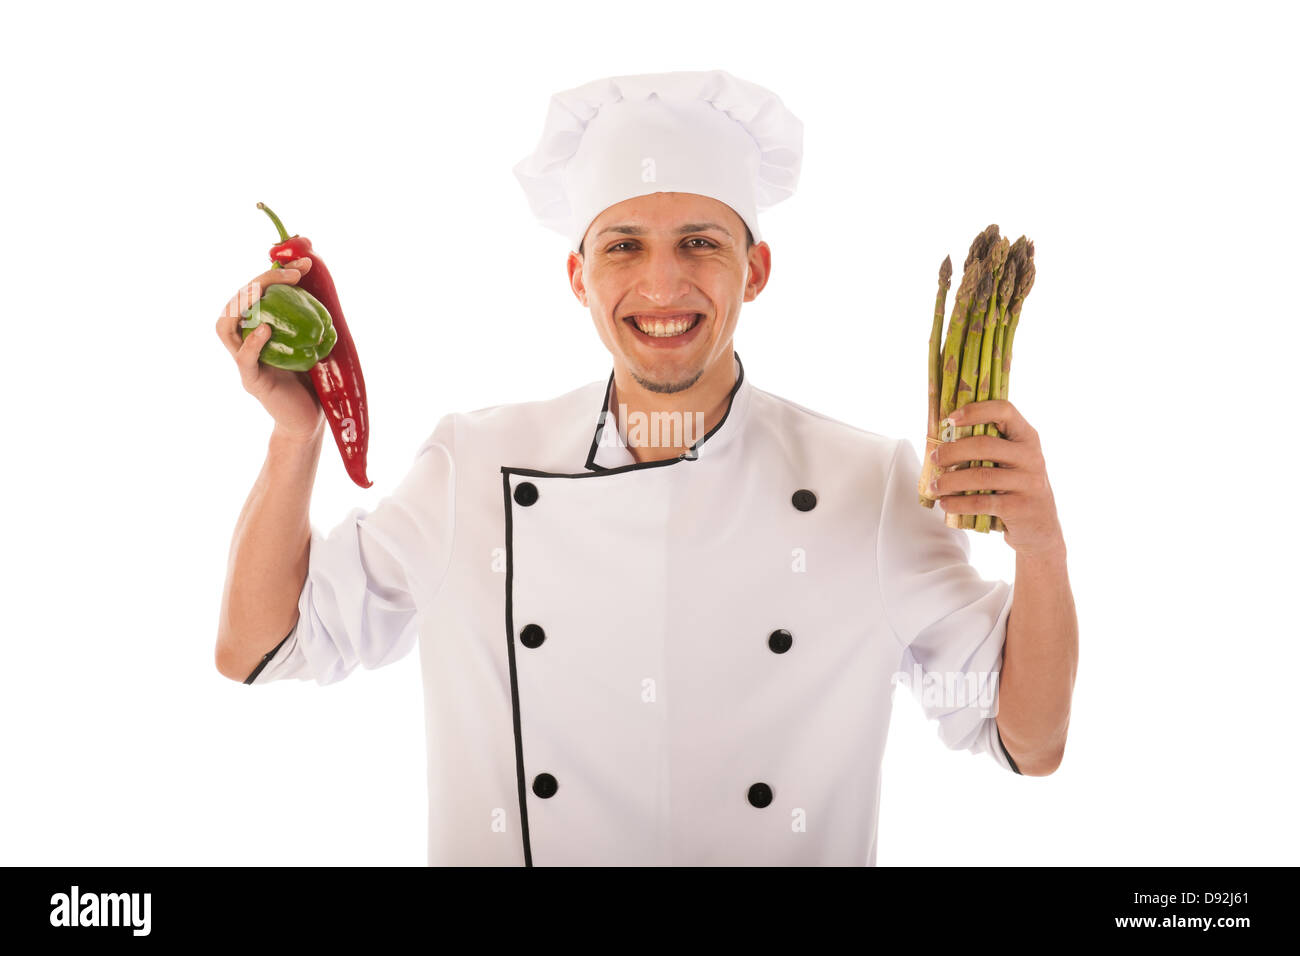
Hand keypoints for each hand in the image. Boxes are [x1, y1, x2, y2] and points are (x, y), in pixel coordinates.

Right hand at [215, 257, 323, 440]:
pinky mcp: (252, 381)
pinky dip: (252, 342)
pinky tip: (265, 328)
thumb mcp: (313, 340)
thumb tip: (322, 281)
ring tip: (262, 289)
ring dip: (242, 303)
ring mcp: (245, 361)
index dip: (275, 273)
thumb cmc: (314, 379)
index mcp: (258, 328)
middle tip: (291, 273)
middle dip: (260, 280)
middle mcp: (245, 341)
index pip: (256, 293)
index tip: (304, 264)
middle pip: (236, 302)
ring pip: (226, 327)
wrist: (310, 419)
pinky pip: (244, 359)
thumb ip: (309, 317)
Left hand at [928, 399, 1064, 557]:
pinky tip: (944, 504)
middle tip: (934, 458)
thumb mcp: (1011, 462)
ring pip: (980, 476)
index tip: (949, 419)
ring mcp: (1028, 482)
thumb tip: (942, 440)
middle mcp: (1031, 456)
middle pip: (984, 445)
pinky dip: (958, 503)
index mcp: (1027, 437)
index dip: (975, 410)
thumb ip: (988, 448)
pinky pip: (981, 502)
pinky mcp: (1020, 507)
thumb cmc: (1015, 488)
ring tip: (935, 486)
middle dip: (952, 451)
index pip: (1004, 410)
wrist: (1040, 527)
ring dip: (950, 481)